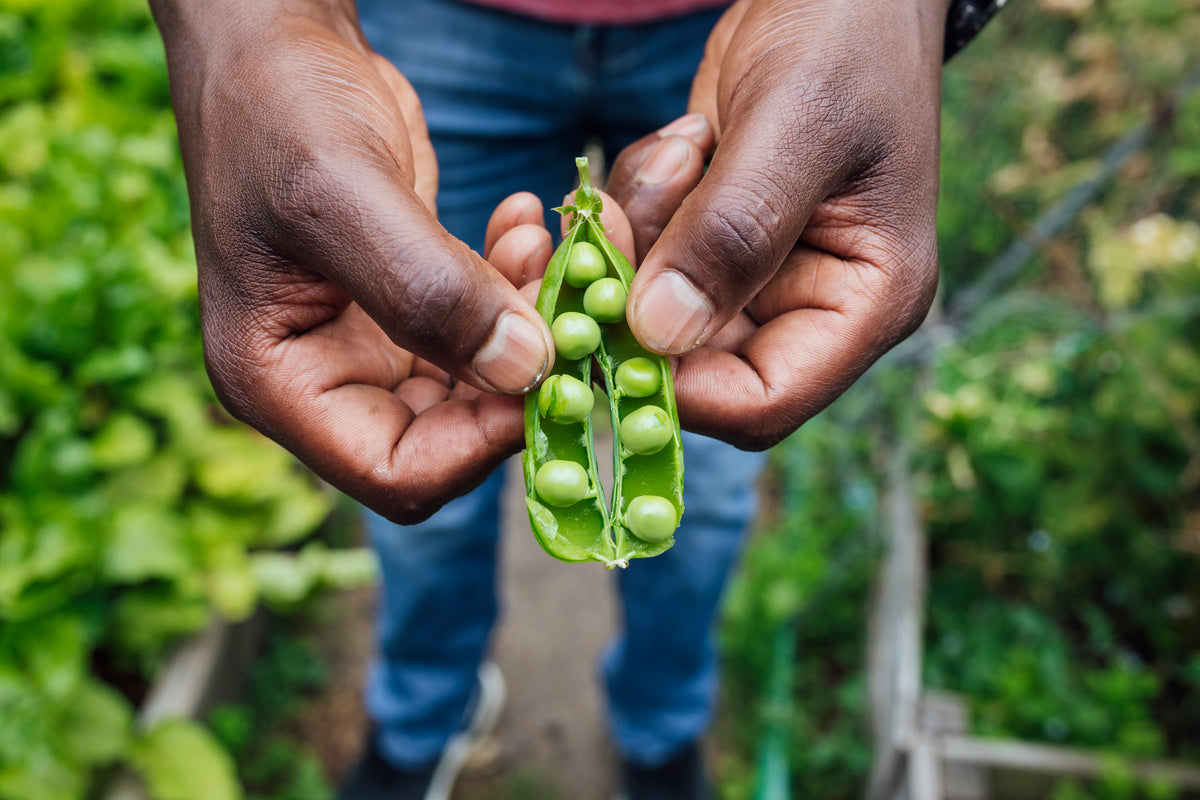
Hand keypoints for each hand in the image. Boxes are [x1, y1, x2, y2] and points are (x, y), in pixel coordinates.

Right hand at [150, 0, 553, 520]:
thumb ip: (428, 291)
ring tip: (552, 248)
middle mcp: (326, 380)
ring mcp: (372, 345)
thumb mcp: (342, 192)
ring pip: (481, 382)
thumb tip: (527, 372)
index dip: (482, 443)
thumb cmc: (278, 107)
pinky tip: (526, 227)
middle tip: (577, 312)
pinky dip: (518, 286)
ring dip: (532, 326)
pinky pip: (486, 326)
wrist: (273, 41)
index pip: (396, 472)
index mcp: (280, 383)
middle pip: (451, 438)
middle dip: (522, 381)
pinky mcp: (411, 304)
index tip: (554, 376)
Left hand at [608, 0, 946, 448]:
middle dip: (638, 291)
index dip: (677, 385)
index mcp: (866, 303)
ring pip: (652, 307)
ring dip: (640, 233)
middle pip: (692, 362)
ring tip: (686, 148)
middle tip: (611, 218)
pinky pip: (643, 255)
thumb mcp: (793, 124)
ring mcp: (759, 276)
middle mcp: (812, 307)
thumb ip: (731, 232)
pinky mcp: (714, 240)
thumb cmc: (845, 37)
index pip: (763, 402)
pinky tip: (685, 142)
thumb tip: (658, 333)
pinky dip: (637, 205)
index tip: (607, 322)